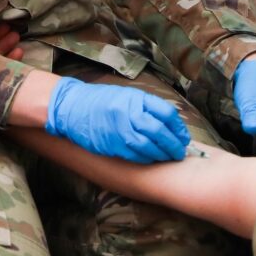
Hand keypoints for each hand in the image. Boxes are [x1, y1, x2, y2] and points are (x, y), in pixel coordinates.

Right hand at [45, 78, 190, 163]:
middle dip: (173, 145)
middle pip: (160, 131)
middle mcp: (129, 113)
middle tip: (180, 152)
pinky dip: (145, 159)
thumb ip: (146, 107)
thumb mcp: (127, 96)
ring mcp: (119, 129)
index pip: (166, 113)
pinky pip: (133, 155)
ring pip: (148, 146)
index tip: (183, 137)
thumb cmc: (101, 101)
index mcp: (136, 99)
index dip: (178, 128)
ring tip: (168, 158)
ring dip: (161, 154)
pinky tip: (151, 159)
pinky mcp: (111, 144)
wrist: (72, 107)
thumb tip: (169, 123)